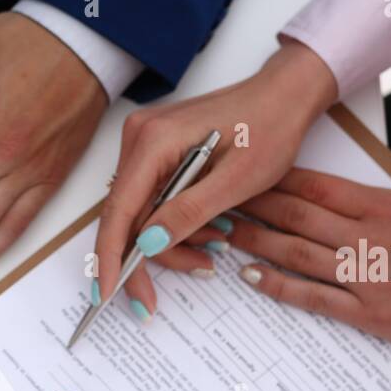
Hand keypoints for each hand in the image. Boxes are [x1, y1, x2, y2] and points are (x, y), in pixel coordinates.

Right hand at [97, 41, 337, 314]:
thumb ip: (189, 211)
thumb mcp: (236, 179)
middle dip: (149, 257)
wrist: (284, 96)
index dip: (110, 257)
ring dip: (170, 242)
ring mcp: (144, 147)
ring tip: (214, 247)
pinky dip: (175, 225)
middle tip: (166, 290)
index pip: (118, 211)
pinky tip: (206, 230)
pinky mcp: (156, 155)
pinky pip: (152, 203)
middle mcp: (139, 140)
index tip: (106, 294)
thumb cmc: (270, 127)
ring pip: (140, 216)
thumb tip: (147, 244)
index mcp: (153, 141)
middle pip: (126, 218)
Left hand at [227, 168, 390, 361]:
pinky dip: (277, 287)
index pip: (321, 187)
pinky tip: (250, 278)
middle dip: (255, 204)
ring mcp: (365, 278)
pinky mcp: (367, 314)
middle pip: (298, 217)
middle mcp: (369, 240)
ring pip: (295, 254)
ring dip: (255, 241)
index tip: (252, 171)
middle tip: (219, 197)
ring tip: (222, 232)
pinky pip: (312, 298)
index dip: (280, 179)